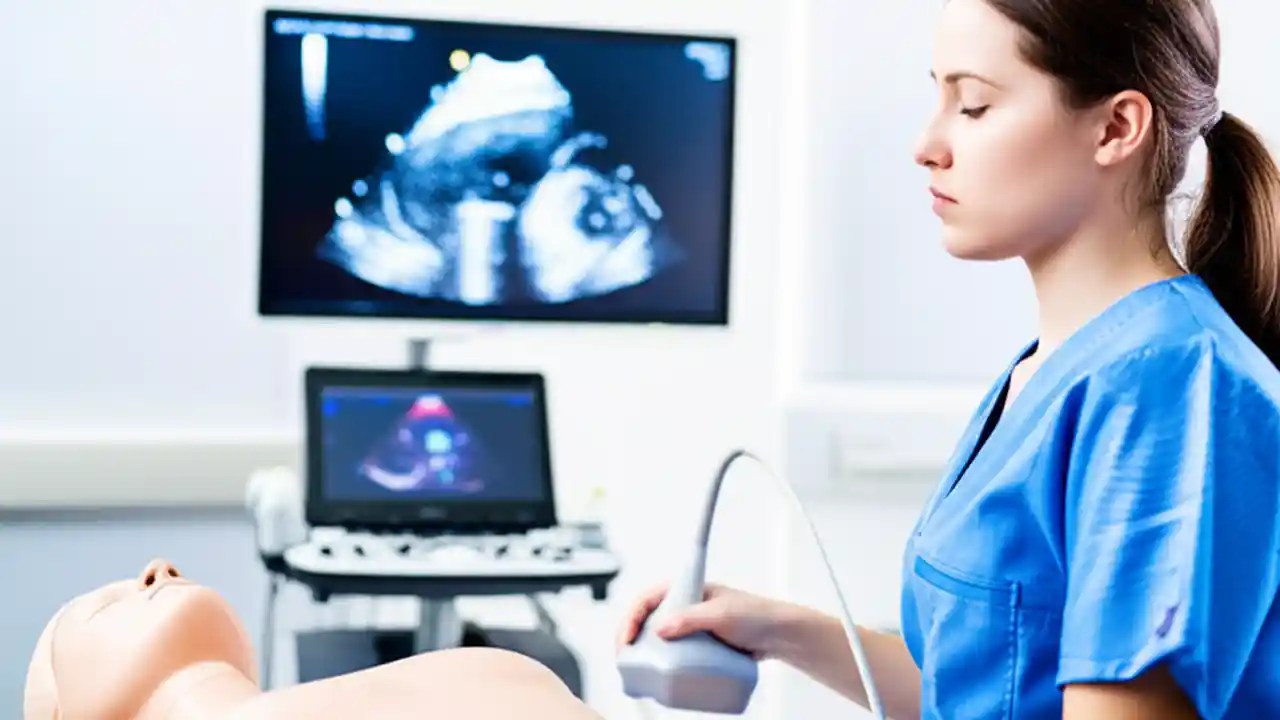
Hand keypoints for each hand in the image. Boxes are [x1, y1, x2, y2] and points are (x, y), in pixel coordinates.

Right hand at [615, 582, 793, 659]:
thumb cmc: (756, 616)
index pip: (647, 599)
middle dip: (631, 637)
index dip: (631, 617)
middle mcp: (685, 607)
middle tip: (625, 659)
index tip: (626, 640)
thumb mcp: (721, 614)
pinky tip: (659, 676)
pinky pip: (673, 653)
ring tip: (637, 670)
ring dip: (643, 652)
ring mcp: (691, 627)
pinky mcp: (699, 645)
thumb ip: (691, 618)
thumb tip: (660, 628)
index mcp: (687, 590)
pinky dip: (661, 663)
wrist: (780, 635)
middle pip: (647, 619)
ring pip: (657, 638)